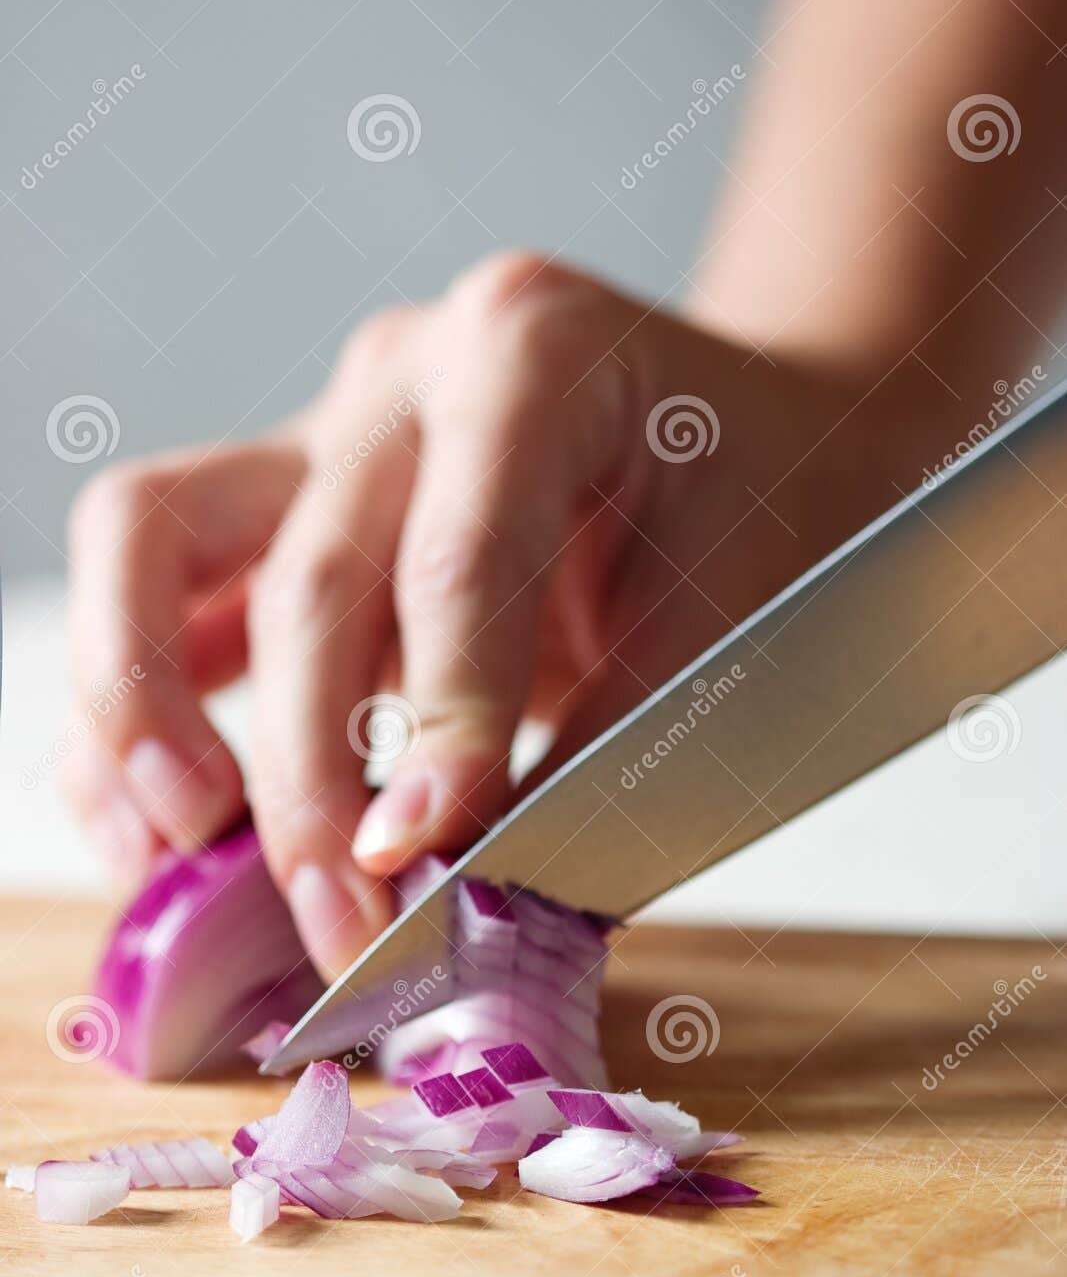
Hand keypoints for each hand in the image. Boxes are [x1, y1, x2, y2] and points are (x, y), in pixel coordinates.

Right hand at [65, 251, 878, 977]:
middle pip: (308, 572)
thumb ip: (609, 745)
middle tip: (343, 929)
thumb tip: (472, 895)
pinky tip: (149, 824)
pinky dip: (130, 702)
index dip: (433, 720)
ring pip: (152, 535)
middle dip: (308, 777)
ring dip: (138, 708)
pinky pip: (160, 582)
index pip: (460, 552)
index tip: (418, 860)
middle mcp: (408, 368)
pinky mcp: (286, 497)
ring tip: (168, 857)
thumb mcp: (737, 610)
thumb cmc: (776, 502)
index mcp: (534, 346)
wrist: (764, 428)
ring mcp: (330, 423)